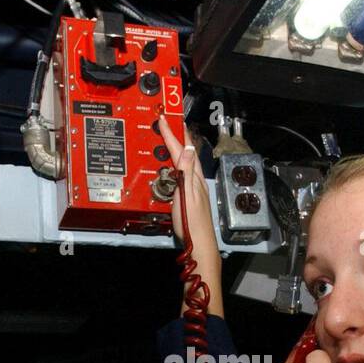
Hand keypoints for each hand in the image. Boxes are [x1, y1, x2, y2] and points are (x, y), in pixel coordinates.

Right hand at [158, 114, 219, 264]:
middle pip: (187, 152)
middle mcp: (196, 180)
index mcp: (195, 177)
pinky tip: (175, 164)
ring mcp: (195, 187)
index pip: (182, 150)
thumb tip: (188, 148)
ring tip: (173, 136)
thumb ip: (187, 172)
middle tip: (170, 122)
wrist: (199, 243)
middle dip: (178, 135)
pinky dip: (178, 162)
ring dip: (179, 147)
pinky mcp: (191, 195)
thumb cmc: (192, 223)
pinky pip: (184, 172)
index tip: (164, 119)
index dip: (172, 134)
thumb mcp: (188, 195)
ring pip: (186, 162)